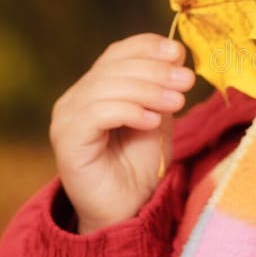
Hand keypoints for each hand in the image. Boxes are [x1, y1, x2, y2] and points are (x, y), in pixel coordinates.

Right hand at [49, 34, 195, 233]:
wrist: (126, 209)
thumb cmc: (140, 165)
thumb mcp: (159, 117)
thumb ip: (163, 88)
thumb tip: (177, 52)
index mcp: (96, 87)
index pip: (118, 52)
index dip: (148, 47)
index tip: (179, 52)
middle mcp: (76, 98)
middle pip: (114, 67)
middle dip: (155, 70)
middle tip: (186, 81)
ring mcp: (68, 118)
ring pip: (107, 87)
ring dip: (148, 91)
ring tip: (177, 102)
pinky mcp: (68, 140)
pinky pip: (98, 113)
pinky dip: (129, 112)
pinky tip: (153, 121)